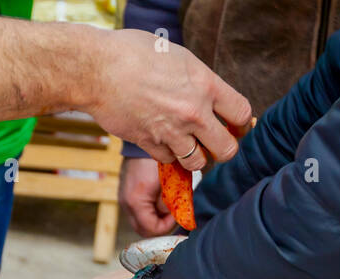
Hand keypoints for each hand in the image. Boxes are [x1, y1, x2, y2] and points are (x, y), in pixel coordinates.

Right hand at [89, 30, 251, 169]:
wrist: (97, 69)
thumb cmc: (133, 54)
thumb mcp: (178, 57)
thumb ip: (199, 81)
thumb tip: (211, 96)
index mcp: (205, 84)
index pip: (242, 113)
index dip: (242, 123)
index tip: (236, 126)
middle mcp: (193, 112)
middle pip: (227, 149)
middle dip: (224, 149)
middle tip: (215, 144)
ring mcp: (171, 131)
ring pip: (198, 162)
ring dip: (195, 156)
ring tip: (187, 145)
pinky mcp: (150, 144)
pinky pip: (169, 161)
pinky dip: (167, 155)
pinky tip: (161, 140)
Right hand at [120, 157, 175, 236]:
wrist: (143, 140)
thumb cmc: (157, 160)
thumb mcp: (168, 184)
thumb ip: (170, 204)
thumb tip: (174, 217)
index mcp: (135, 202)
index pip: (151, 229)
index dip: (167, 226)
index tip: (176, 215)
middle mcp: (126, 204)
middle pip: (143, 230)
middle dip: (160, 226)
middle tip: (172, 216)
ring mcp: (124, 199)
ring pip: (140, 222)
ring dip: (154, 219)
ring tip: (166, 207)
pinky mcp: (126, 194)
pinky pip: (137, 212)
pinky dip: (149, 211)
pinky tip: (158, 200)